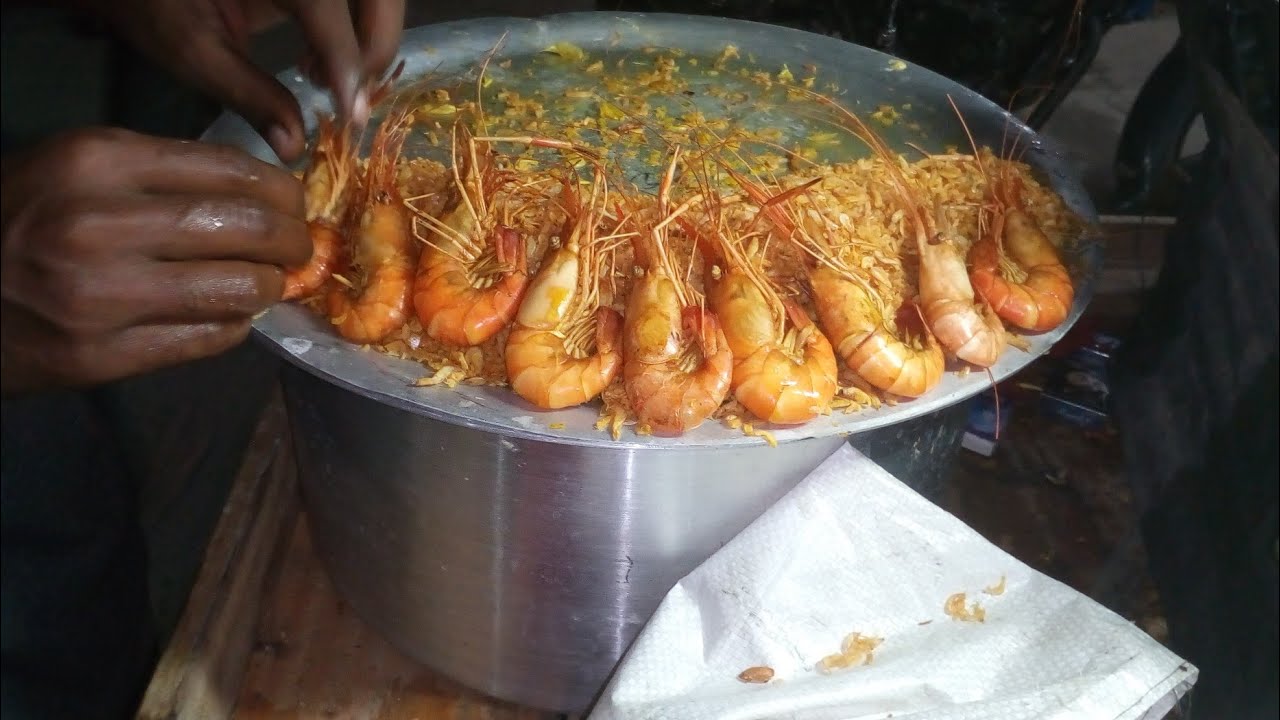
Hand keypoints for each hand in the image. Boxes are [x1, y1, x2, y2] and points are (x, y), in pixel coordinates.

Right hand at [1, 128, 310, 395]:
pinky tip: (231, 315)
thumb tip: (262, 191)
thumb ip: (160, 173)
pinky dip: (235, 326)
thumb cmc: (20, 219)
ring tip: (267, 283)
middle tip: (298, 246)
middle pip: (249, 228)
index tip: (296, 203)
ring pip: (240, 289)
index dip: (283, 190)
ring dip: (270, 287)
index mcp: (98, 162)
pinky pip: (208, 339)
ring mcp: (101, 296)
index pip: (232, 170)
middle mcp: (101, 224)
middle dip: (292, 239)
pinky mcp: (102, 356)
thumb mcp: (75, 168)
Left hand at [99, 0, 405, 162]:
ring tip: (332, 83)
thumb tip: (296, 147)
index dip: (347, 63)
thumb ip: (249, 95)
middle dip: (376, 47)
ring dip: (368, 42)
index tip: (353, 116)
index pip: (328, 9)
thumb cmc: (151, 5)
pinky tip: (320, 64)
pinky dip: (352, 35)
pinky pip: (354, 3)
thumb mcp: (193, 51)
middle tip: (353, 99)